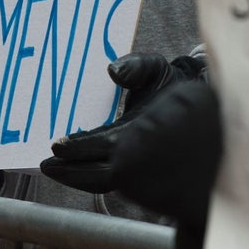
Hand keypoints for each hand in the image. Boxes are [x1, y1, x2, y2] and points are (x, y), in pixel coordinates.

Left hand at [38, 52, 207, 194]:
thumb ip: (137, 66)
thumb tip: (112, 70)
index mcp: (143, 130)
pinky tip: (76, 168)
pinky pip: (112, 182)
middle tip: (46, 165)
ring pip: (105, 182)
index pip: (104, 144)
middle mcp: (142, 155)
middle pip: (100, 175)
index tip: (56, 145)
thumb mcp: (158, 68)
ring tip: (57, 169)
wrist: (202, 108)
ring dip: (78, 178)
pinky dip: (91, 177)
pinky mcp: (142, 176)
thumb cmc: (173, 86)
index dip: (79, 147)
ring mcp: (143, 169)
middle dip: (70, 172)